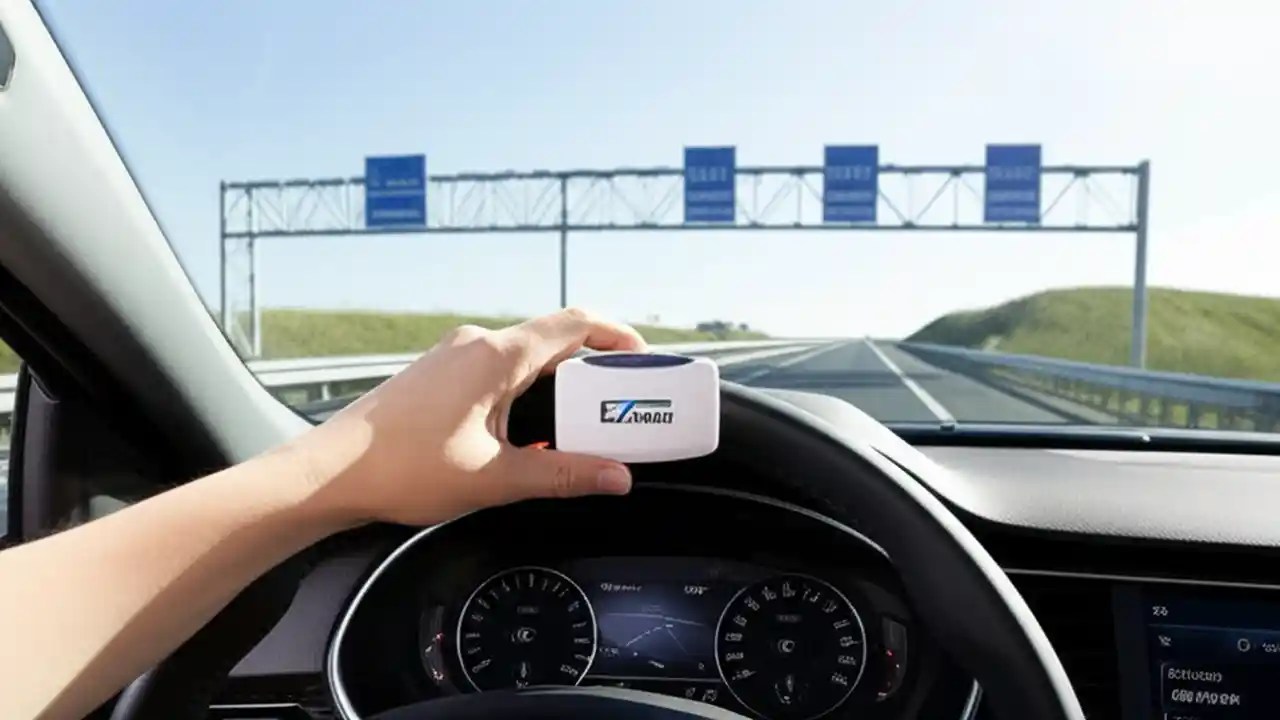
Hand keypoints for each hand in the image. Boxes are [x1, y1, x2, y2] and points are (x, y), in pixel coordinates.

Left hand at [292, 308, 646, 526]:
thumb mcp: (495, 479)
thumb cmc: (399, 470)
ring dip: (556, 388)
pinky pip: (496, 372)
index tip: (645, 359)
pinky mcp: (437, 375)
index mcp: (495, 356)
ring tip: (575, 431)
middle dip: (593, 375)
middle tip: (618, 411)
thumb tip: (615, 477)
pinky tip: (524, 436)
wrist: (328, 473)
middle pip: (554, 343)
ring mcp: (452, 356)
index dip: (619, 334)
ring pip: (523, 360)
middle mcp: (474, 345)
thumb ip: (563, 475)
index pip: (576, 323)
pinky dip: (524, 394)